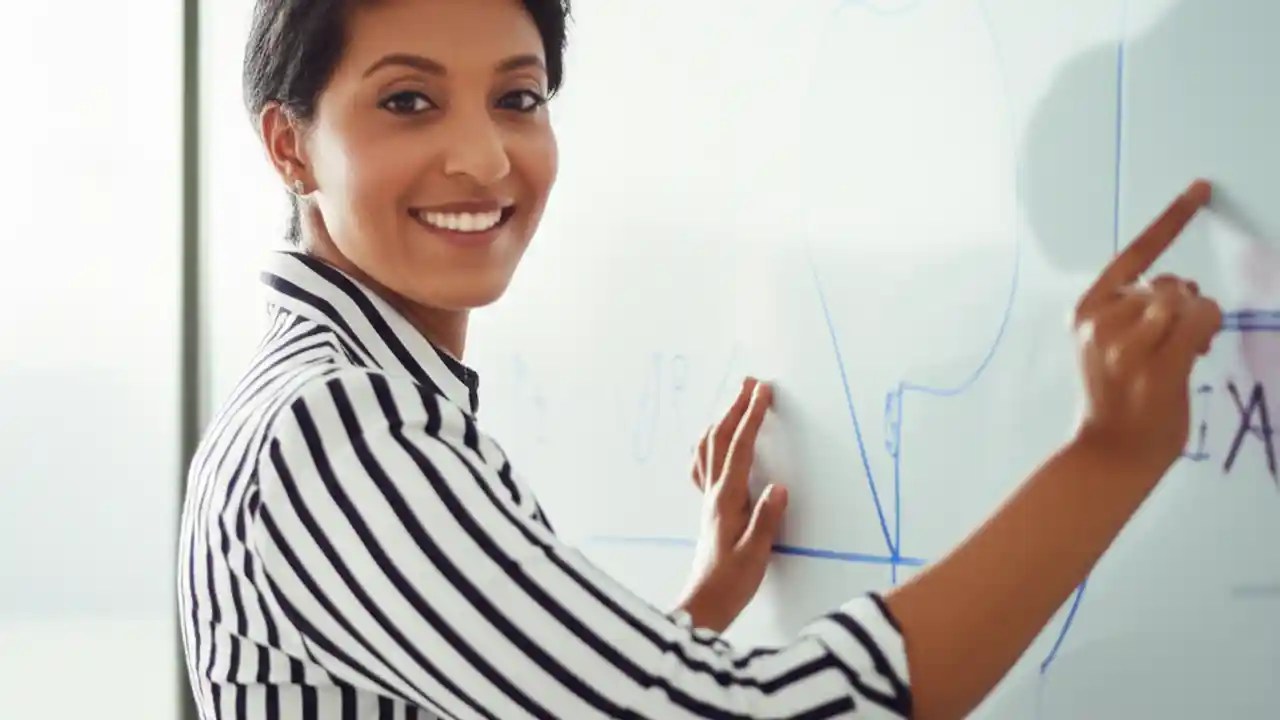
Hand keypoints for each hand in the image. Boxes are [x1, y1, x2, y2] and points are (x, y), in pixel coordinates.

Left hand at [675, 378, 788, 632]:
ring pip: (709, 447)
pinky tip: (714, 441)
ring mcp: (708, 498)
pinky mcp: (709, 507)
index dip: (752, 417)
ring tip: (737, 400)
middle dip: (737, 407)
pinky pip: (704, 465)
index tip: (763, 392)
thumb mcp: (755, 555)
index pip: (740, 448)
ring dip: (724, 419)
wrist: (705, 602)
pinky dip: (711, 443)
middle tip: (752, 382)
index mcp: (728, 500)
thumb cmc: (732, 582)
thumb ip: (766, 520)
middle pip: (721, 439)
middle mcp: (713, 493)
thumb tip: (780, 488)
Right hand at [1071, 179, 1222, 475]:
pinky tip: (1200, 348)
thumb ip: (1135, 310)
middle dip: (1185, 304)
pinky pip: (1201, 318)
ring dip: (1199, 320)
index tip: (1202, 188)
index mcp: (1085, 312)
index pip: (1134, 254)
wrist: (1110, 452)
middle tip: (1185, 338)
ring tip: (1191, 348)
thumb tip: (1181, 288)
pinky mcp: (1156, 364)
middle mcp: (1100, 322)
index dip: (1172, 220)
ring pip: (1186, 299)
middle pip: (1167, 283)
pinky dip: (1209, 326)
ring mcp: (1126, 344)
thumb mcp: (1109, 344)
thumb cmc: (1118, 399)